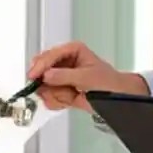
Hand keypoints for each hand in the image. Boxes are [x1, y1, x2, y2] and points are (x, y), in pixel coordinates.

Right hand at [26, 40, 148, 113]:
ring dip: (55, 94)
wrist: (117, 98)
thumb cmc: (108, 82)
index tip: (34, 75)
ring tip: (70, 96)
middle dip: (47, 83)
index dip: (41, 65)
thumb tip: (47, 75)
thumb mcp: (87, 77)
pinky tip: (69, 101)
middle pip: (42, 70)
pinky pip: (49, 96)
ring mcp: (61, 76)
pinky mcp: (61, 89)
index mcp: (72, 50)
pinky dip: (57, 101)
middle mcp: (65, 62)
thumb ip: (64, 76)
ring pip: (44, 85)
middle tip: (51, 90)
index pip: (50, 55)